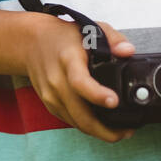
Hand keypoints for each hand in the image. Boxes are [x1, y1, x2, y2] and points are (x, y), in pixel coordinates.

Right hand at [22, 14, 136, 142]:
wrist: (31, 43)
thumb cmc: (63, 37)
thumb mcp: (91, 28)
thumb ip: (113, 38)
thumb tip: (128, 51)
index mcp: (68, 60)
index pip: (80, 82)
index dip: (97, 94)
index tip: (114, 101)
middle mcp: (56, 81)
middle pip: (79, 113)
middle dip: (104, 128)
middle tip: (126, 131)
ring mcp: (51, 96)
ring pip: (76, 122)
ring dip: (98, 132)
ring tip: (119, 132)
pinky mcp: (50, 105)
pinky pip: (71, 121)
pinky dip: (87, 127)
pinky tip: (102, 126)